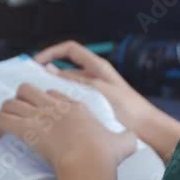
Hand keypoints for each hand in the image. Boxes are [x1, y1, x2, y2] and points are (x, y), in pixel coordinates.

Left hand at [0, 83, 136, 172]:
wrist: (90, 159)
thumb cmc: (106, 153)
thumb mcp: (123, 141)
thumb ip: (125, 138)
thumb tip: (133, 139)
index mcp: (76, 107)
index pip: (55, 93)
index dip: (46, 99)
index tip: (43, 109)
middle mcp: (55, 107)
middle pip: (28, 89)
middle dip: (21, 98)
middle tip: (19, 113)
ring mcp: (39, 116)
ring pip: (11, 102)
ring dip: (5, 112)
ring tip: (3, 124)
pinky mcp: (27, 128)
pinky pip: (3, 120)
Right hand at [35, 41, 158, 135]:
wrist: (147, 130)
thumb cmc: (129, 108)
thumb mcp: (98, 90)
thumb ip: (75, 80)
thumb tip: (51, 70)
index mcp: (97, 66)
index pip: (69, 49)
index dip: (51, 52)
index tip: (36, 63)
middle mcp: (94, 76)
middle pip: (66, 68)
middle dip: (49, 74)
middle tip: (31, 86)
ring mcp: (94, 91)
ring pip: (68, 86)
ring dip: (54, 91)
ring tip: (40, 102)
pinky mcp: (94, 106)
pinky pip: (73, 100)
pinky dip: (63, 103)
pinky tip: (55, 114)